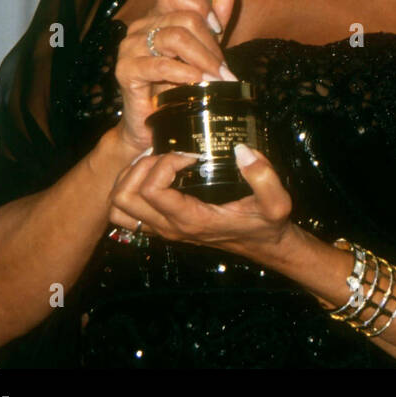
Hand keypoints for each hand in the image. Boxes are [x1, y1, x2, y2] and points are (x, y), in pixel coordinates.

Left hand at [108, 144, 296, 262]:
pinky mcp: (163, 226)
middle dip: (141, 167)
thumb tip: (241, 150)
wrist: (263, 246)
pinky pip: (127, 212)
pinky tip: (155, 174)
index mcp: (191, 220)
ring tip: (158, 161)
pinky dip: (131, 190)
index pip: (152, 190)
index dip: (165, 163)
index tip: (191, 155)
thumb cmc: (266, 225)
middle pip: (124, 197)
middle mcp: (170, 227)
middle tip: (169, 154)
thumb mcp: (276, 203)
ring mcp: (163, 229)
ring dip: (131, 177)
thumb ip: (264, 177)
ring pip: (119, 205)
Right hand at [113, 0, 238, 153]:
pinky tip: (197, 81)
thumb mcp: (204, 48)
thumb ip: (216, 18)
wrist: (154, 122)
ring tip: (217, 78)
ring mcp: (130, 47)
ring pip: (174, 38)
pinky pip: (160, 64)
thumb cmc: (179, 83)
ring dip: (202, 59)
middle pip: (184, 19)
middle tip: (224, 69)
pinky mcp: (125, 70)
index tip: (217, 29)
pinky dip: (184, 72)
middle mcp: (140, 27)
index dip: (200, 5)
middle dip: (211, 44)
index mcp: (157, 16)